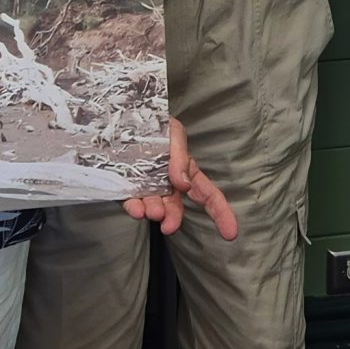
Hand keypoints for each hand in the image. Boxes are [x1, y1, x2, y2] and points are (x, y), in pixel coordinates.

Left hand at [124, 119, 238, 240]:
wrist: (118, 116)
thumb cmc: (153, 121)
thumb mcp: (173, 131)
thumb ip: (180, 155)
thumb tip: (184, 183)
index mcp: (185, 170)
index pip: (207, 194)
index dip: (221, 213)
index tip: (231, 233)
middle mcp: (166, 183)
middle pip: (176, 207)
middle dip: (174, 217)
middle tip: (169, 225)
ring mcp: (146, 187)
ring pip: (154, 206)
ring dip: (154, 212)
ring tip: (152, 212)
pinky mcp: (124, 187)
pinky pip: (131, 201)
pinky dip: (134, 208)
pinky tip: (136, 209)